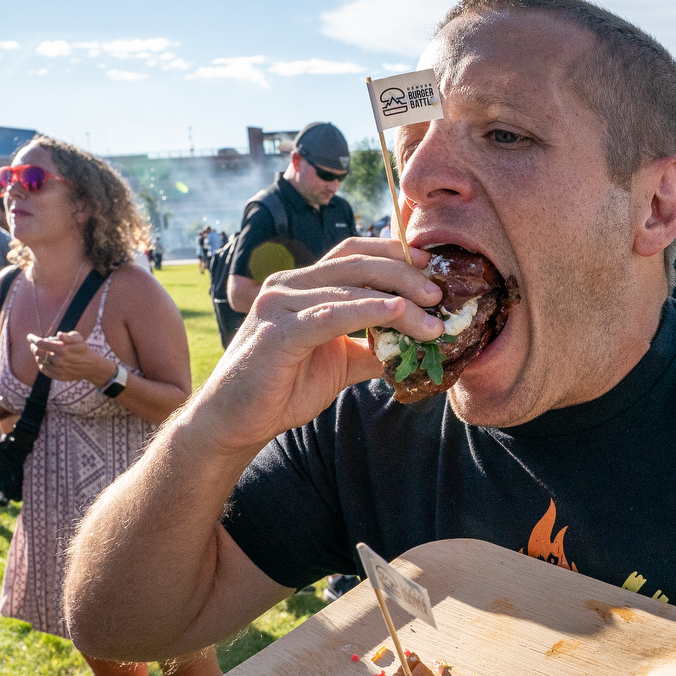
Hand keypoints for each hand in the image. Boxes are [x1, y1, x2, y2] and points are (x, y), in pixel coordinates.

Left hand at [29, 330, 110, 383]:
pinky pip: (43, 369)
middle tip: (33, 344)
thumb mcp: (78, 338)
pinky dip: (40, 364)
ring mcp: (57, 369)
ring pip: (40, 361)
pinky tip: (41, 360)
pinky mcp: (57, 376)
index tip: (29, 336)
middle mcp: (58, 360)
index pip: (40, 343)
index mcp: (62, 349)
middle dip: (33, 346)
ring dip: (37, 355)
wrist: (90, 366)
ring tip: (38, 351)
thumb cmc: (82, 349)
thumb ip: (68, 336)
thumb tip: (59, 335)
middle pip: (38, 352)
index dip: (33, 339)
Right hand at [198, 237, 443, 451]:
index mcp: (302, 285)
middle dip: (404, 274)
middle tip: (439, 293)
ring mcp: (280, 304)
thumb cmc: (282, 390)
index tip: (431, 267)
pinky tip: (398, 311)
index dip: (393, 254)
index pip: (353, 253)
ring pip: (350, 289)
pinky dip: (368, 311)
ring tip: (433, 319)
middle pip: (356, 264)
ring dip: (400, 302)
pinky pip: (331, 315)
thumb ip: (371, 346)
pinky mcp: (278, 332)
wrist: (236, 422)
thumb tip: (415, 343)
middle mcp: (288, 285)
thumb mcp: (339, 362)